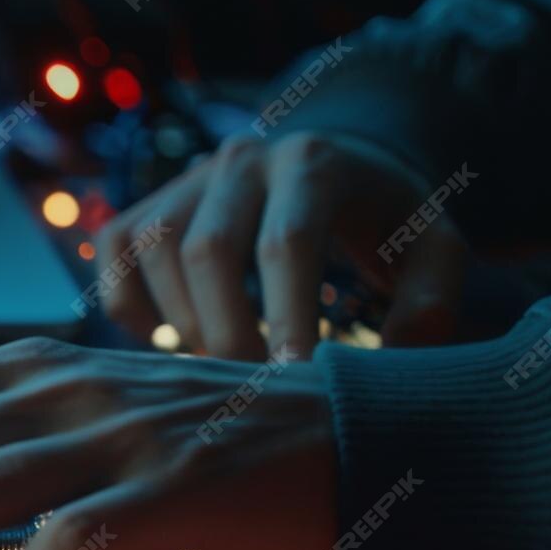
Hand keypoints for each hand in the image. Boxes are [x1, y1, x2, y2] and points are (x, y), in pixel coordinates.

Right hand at [94, 130, 466, 358]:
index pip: (284, 243)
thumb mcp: (434, 249)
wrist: (336, 164)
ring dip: (184, 324)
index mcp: (313, 163)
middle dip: (227, 333)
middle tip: (254, 390)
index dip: (284, 315)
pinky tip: (175, 341)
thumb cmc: (386, 221)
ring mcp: (186, 179)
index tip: (294, 378)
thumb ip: (430, 302)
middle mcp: (240, 159)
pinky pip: (116, 259)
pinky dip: (134, 310)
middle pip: (206, 250)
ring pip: (156, 253)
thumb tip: (378, 368)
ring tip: (226, 368)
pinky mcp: (148, 204)